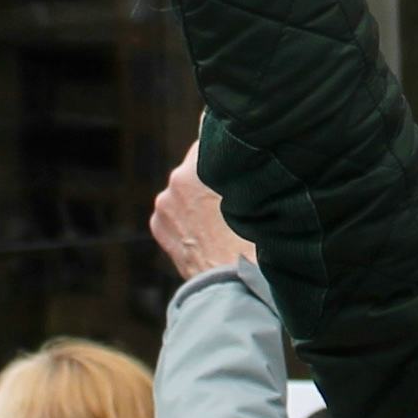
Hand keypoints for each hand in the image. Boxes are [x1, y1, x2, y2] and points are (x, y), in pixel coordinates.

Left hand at [149, 151, 257, 281]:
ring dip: (199, 197)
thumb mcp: (259, 194)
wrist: (231, 288)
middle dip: (214, 174)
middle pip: (199, 162)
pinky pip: (175, 209)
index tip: (238, 148)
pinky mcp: (158, 226)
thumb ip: (246, 165)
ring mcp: (163, 205)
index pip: (210, 129)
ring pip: (186, 188)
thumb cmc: (252, 242)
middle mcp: (175, 180)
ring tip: (222, 222)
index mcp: (199, 166)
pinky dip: (187, 216)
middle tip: (236, 196)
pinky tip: (206, 232)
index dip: (227, 140)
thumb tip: (247, 144)